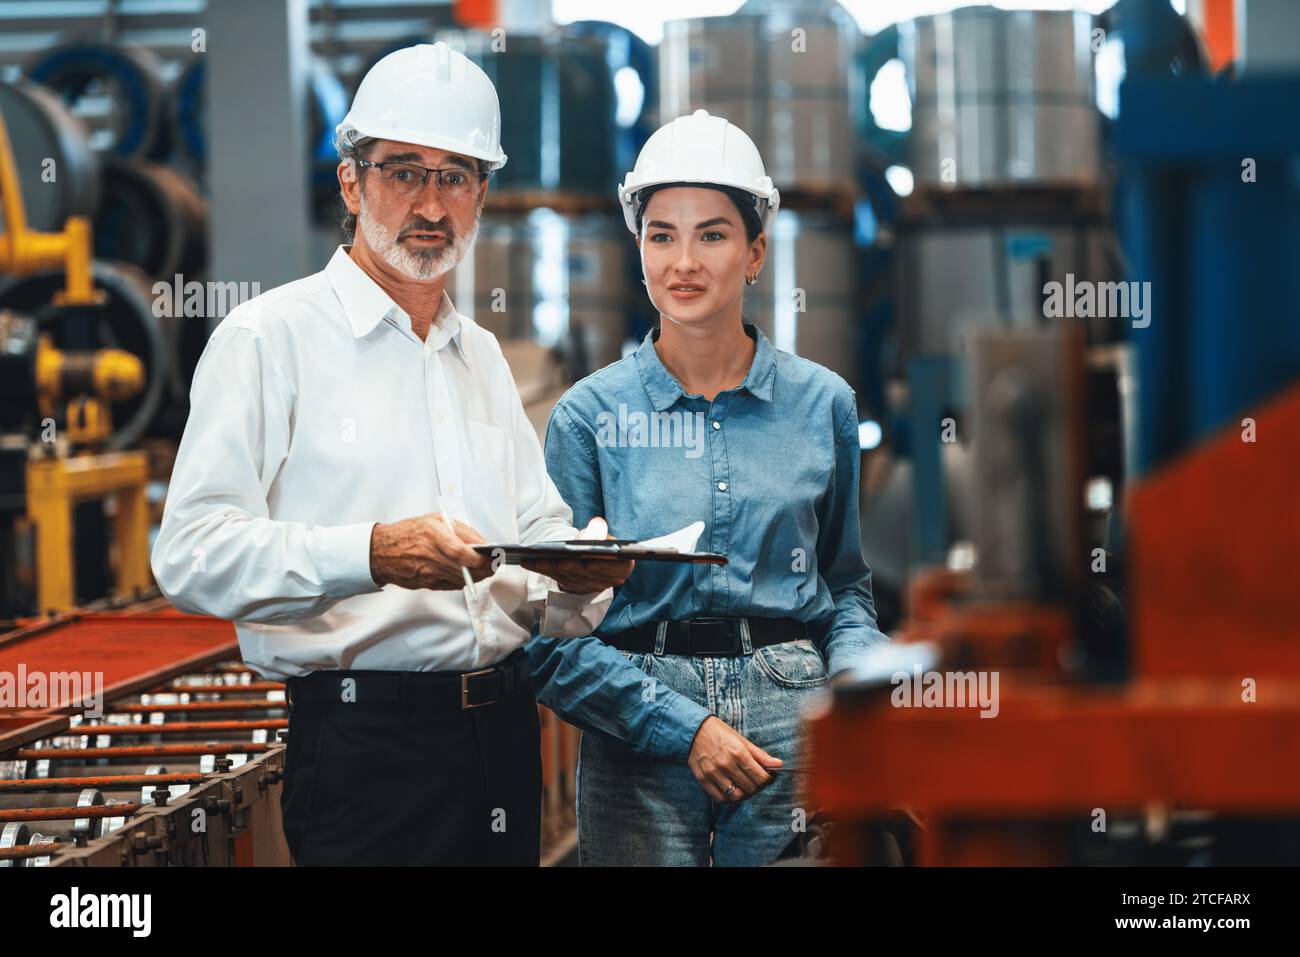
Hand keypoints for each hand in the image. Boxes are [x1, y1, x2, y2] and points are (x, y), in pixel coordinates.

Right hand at [369, 514, 492, 589]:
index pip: (460, 552)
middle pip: (464, 569)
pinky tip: (469, 574)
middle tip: (495, 564)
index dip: (479, 559)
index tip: (491, 558)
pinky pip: (452, 585)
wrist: (381, 552)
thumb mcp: (435, 520)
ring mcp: (428, 573)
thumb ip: (461, 530)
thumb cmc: (408, 533)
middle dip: (485, 569)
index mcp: (432, 535)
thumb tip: (482, 543)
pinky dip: (464, 581)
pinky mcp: (427, 584)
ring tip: (486, 569)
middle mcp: (430, 556)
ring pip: (461, 580)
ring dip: (477, 576)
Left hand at [520, 516, 634, 593]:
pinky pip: (556, 577)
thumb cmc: (598, 543)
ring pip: (569, 576)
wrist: (590, 555)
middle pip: (589, 574)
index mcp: (621, 566)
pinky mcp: (571, 586)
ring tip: (537, 559)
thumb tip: (597, 523)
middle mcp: (607, 579)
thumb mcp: (601, 535)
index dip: (604, 567)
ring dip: (552, 568)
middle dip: (572, 568)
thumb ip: (599, 531)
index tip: (590, 563)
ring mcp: (588, 585)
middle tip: (559, 562)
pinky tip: (529, 562)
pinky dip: (543, 569)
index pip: (618, 569)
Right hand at [686, 716, 782, 801]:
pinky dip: (730, 799)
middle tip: (757, 782)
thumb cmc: (720, 732)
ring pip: (737, 796)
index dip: (768, 780)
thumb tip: (779, 764)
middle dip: (758, 787)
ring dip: (745, 795)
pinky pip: (720, 798)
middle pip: (750, 788)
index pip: (760, 777)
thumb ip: (760, 754)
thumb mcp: (741, 739)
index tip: (767, 777)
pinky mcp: (703, 779)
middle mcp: (726, 764)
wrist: (693, 730)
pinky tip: (733, 791)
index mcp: (738, 752)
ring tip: (746, 788)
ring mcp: (713, 773)